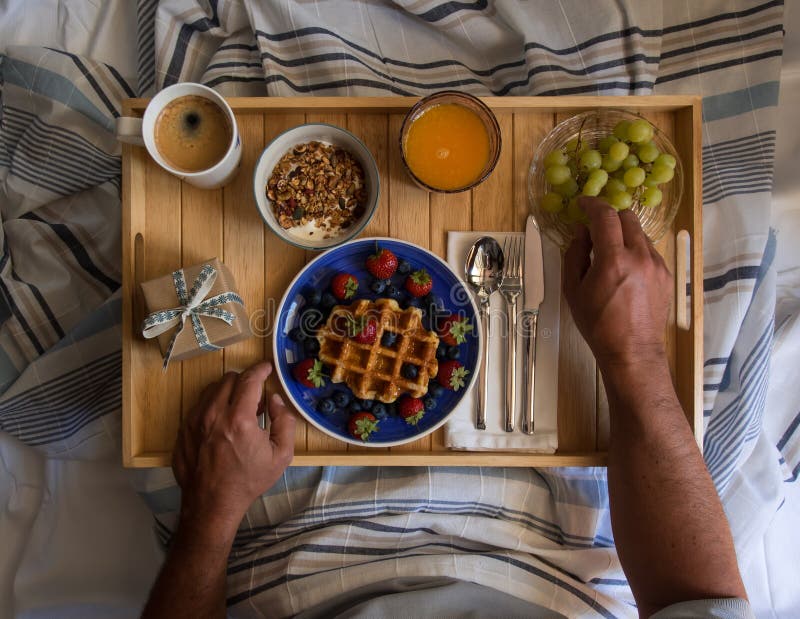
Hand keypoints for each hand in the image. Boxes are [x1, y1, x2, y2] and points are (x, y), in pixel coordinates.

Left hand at [172, 361, 295, 535]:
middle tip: (254, 397)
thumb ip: (285, 422)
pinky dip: (212, 406)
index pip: (249, 379)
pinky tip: (221, 422)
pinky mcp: (183, 430)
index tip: (267, 367)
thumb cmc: (248, 480)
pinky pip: (199, 405)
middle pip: (229, 379)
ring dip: (227, 391)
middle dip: (244, 381)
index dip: (260, 369)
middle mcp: (213, 415)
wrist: (212, 504)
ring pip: (211, 389)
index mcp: (239, 419)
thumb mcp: (281, 455)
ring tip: (237, 409)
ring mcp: (194, 421)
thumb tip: (275, 399)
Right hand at [563, 197, 671, 368]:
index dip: (592, 204)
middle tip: (595, 229)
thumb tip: (581, 233)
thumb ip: (575, 255)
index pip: (605, 216)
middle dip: (609, 217)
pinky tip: (625, 270)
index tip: (582, 204)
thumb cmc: (597, 324)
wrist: (632, 350)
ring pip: (640, 233)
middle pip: (627, 217)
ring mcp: (657, 265)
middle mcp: (639, 256)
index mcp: (613, 260)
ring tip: (610, 254)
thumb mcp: (573, 290)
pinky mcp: (666, 274)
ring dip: (623, 235)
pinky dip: (635, 251)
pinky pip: (649, 250)